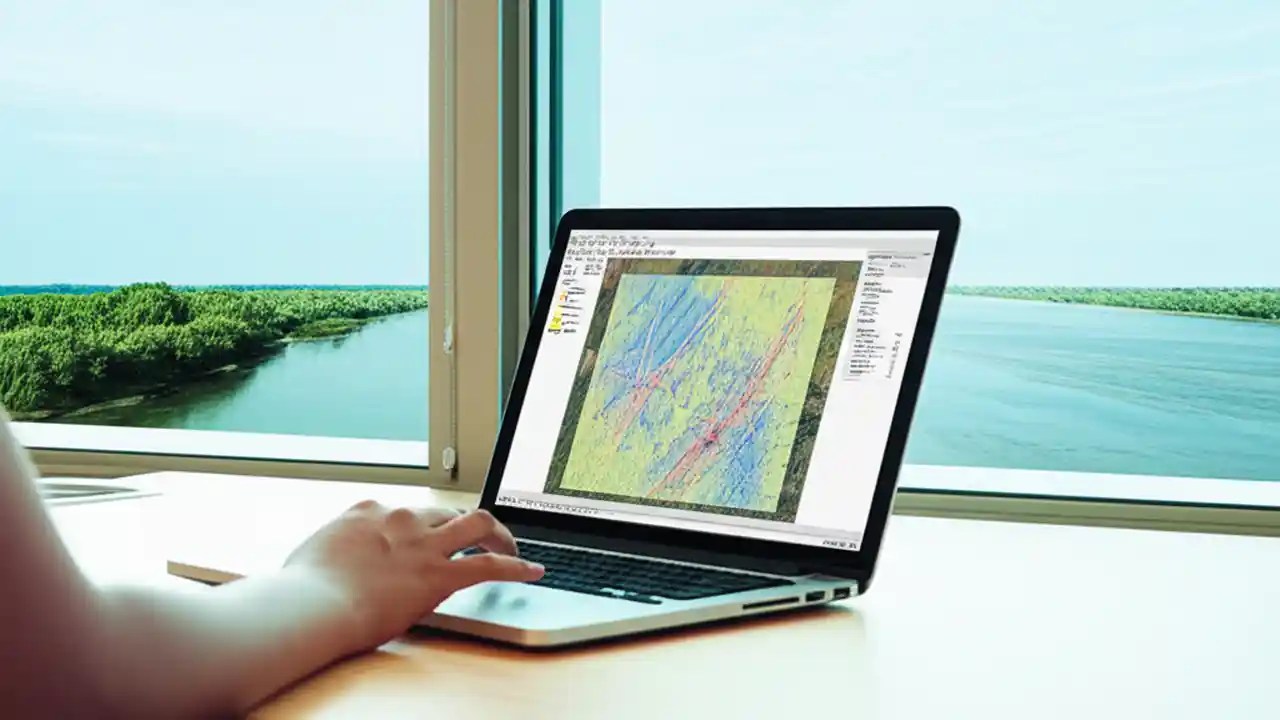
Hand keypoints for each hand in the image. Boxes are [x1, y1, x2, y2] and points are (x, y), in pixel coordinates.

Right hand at [283, 502, 543, 652]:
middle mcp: (402, 518)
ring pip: (476, 523)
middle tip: (480, 538)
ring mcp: (423, 544)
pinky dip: (516, 567)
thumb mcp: (312, 555)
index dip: (422, 526)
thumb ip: (332, 551)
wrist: (311, 606)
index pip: (407, 510)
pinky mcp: (438, 573)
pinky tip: (531, 572)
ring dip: (499, 534)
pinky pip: (488, 565)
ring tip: (512, 548)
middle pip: (446, 511)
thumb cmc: (301, 591)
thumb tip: (324, 562)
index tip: (427, 539)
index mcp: (369, 511)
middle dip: (465, 524)